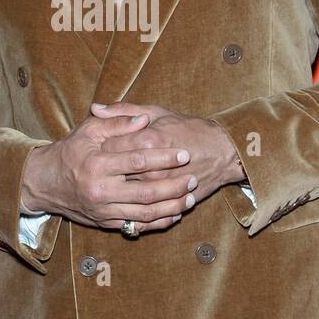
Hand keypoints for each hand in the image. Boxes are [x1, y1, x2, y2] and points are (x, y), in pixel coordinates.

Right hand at [20, 107, 197, 232]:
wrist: (45, 183)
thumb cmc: (70, 152)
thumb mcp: (88, 131)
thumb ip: (116, 122)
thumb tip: (143, 120)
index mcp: (97, 164)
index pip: (138, 160)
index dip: (164, 157)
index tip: (184, 152)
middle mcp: (101, 190)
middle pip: (146, 191)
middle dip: (174, 186)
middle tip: (193, 177)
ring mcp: (103, 210)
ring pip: (145, 213)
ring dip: (171, 206)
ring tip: (190, 197)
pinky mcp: (105, 222)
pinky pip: (137, 226)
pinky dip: (158, 223)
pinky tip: (174, 215)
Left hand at [91, 101, 246, 207]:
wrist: (224, 152)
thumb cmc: (189, 128)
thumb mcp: (157, 111)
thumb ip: (123, 111)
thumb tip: (94, 108)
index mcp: (147, 139)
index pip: (111, 147)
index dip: (101, 148)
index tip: (96, 148)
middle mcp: (152, 166)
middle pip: (117, 173)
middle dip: (107, 172)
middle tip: (103, 169)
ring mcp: (161, 186)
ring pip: (130, 194)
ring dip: (119, 192)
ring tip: (114, 187)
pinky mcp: (170, 201)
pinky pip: (146, 210)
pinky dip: (136, 209)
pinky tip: (129, 204)